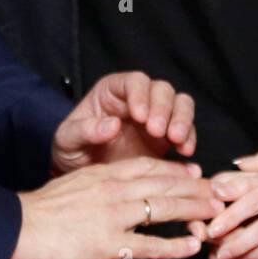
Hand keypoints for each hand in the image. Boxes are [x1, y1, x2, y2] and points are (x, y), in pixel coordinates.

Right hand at [10, 156, 222, 258]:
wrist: (20, 226)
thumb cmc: (41, 211)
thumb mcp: (74, 185)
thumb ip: (97, 185)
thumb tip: (114, 191)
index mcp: (104, 174)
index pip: (148, 166)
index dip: (175, 169)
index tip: (195, 172)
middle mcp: (114, 190)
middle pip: (164, 185)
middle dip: (195, 189)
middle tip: (218, 193)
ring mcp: (114, 216)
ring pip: (163, 208)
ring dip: (193, 212)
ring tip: (215, 215)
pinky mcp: (110, 243)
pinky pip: (149, 245)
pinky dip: (173, 246)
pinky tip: (191, 248)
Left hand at [51, 71, 196, 173]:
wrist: (83, 176)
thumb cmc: (72, 150)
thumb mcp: (68, 140)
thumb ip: (85, 130)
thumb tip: (112, 124)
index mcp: (113, 91)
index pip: (134, 81)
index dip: (140, 95)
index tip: (139, 116)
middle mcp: (138, 99)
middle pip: (162, 89)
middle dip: (163, 108)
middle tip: (157, 131)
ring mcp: (156, 117)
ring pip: (180, 104)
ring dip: (182, 119)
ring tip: (177, 140)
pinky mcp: (167, 138)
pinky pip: (186, 131)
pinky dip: (189, 139)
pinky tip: (185, 152)